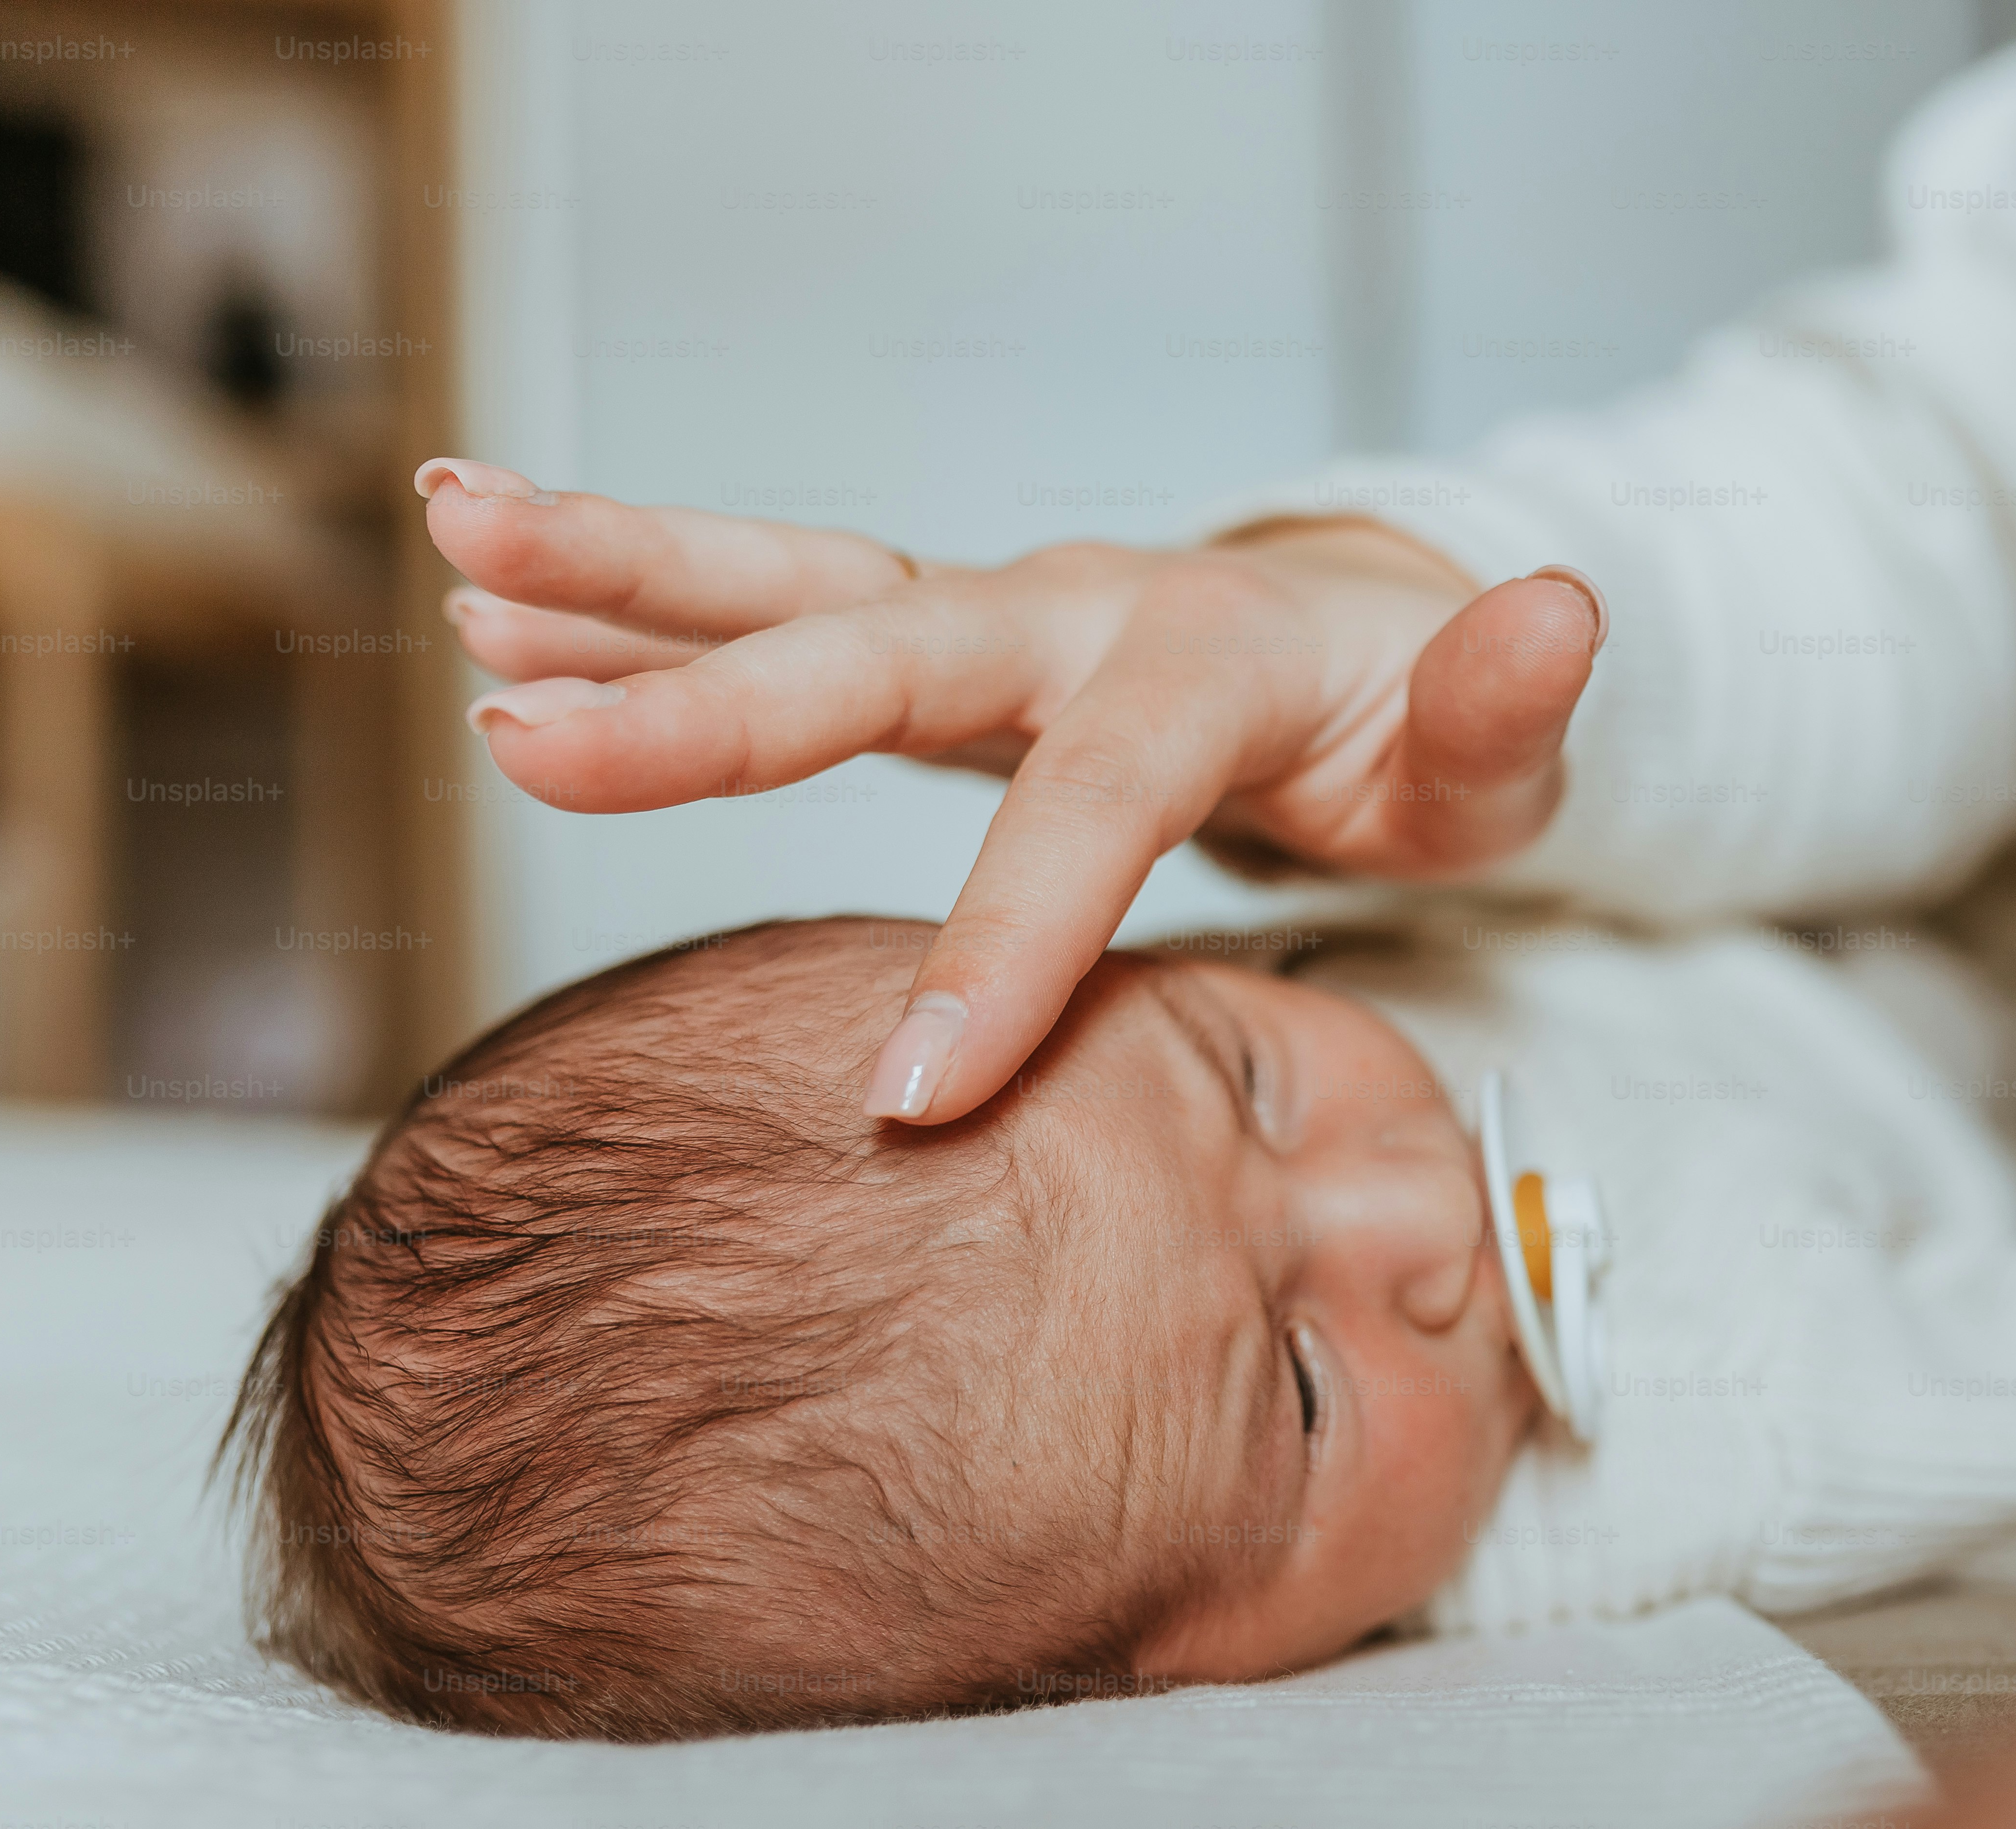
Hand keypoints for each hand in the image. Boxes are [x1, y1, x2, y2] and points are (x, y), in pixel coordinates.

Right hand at [414, 459, 1603, 1122]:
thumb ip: (1511, 705)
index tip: (910, 1098)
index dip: (1009, 947)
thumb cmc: (1419, 728)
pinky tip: (500, 636)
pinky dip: (638, 616)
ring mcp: (986, 626)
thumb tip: (1565, 614)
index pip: (1090, 806)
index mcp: (1198, 664)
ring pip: (784, 589)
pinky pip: (773, 625)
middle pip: (873, 636)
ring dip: (615, 574)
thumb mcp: (1493, 746)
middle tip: (517, 708)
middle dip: (700, 684)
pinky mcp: (933, 657)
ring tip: (451, 543)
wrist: (1363, 643)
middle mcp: (1066, 616)